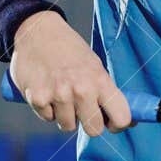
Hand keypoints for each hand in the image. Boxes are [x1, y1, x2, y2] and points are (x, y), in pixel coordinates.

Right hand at [7, 11, 132, 135]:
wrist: (37, 31)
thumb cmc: (70, 50)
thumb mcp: (94, 65)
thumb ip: (104, 91)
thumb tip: (122, 119)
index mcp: (100, 80)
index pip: (121, 117)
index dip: (117, 125)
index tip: (111, 123)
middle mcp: (82, 89)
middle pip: (94, 129)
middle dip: (89, 123)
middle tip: (82, 109)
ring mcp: (59, 95)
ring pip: (68, 126)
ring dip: (64, 115)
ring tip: (60, 94)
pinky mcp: (38, 98)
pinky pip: (47, 118)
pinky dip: (47, 108)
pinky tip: (46, 90)